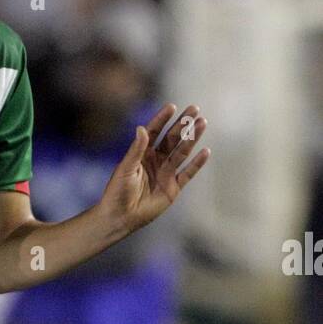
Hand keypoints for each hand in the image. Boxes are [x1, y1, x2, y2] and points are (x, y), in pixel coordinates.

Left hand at [97, 103, 209, 236]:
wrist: (120, 217)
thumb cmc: (117, 192)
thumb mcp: (126, 168)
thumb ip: (136, 149)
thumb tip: (142, 128)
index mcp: (142, 153)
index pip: (155, 131)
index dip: (163, 119)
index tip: (172, 106)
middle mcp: (156, 160)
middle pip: (172, 138)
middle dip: (183, 124)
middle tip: (194, 109)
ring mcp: (166, 173)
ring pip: (182, 152)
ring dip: (192, 138)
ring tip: (203, 123)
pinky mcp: (173, 187)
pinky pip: (188, 173)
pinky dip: (197, 163)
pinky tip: (205, 151)